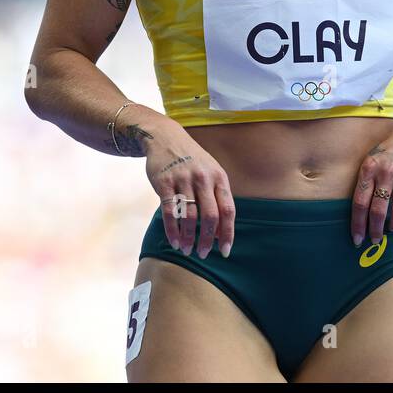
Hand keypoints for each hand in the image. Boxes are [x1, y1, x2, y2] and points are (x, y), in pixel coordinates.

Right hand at [137, 114, 235, 258]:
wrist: (165, 138)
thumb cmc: (191, 161)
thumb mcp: (210, 172)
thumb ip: (216, 197)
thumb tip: (218, 232)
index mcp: (218, 177)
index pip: (227, 210)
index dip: (227, 233)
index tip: (224, 251)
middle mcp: (203, 178)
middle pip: (210, 215)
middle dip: (207, 239)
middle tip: (203, 254)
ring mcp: (183, 179)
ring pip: (189, 216)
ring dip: (189, 237)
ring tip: (187, 250)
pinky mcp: (164, 182)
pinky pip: (170, 211)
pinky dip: (173, 230)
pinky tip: (175, 241)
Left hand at [350, 114, 392, 246]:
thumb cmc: (392, 151)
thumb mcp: (374, 159)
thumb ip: (368, 181)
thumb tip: (362, 215)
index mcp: (370, 166)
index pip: (360, 202)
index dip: (357, 224)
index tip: (356, 239)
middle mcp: (388, 171)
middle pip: (378, 211)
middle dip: (375, 231)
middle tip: (374, 240)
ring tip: (390, 229)